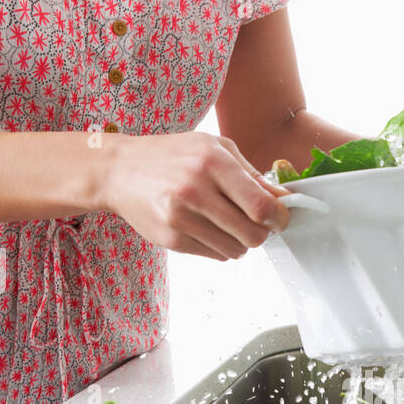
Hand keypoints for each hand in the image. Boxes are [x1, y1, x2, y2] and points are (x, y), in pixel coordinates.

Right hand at [103, 132, 290, 259]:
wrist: (119, 170)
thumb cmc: (173, 156)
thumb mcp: (214, 148)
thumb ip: (251, 174)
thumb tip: (284, 199)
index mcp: (212, 162)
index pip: (261, 206)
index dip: (279, 218)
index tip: (280, 219)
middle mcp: (195, 190)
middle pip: (252, 234)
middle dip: (262, 233)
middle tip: (255, 223)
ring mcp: (180, 218)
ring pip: (236, 250)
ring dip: (240, 242)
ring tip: (227, 224)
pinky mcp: (171, 239)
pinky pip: (215, 256)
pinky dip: (220, 246)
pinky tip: (207, 228)